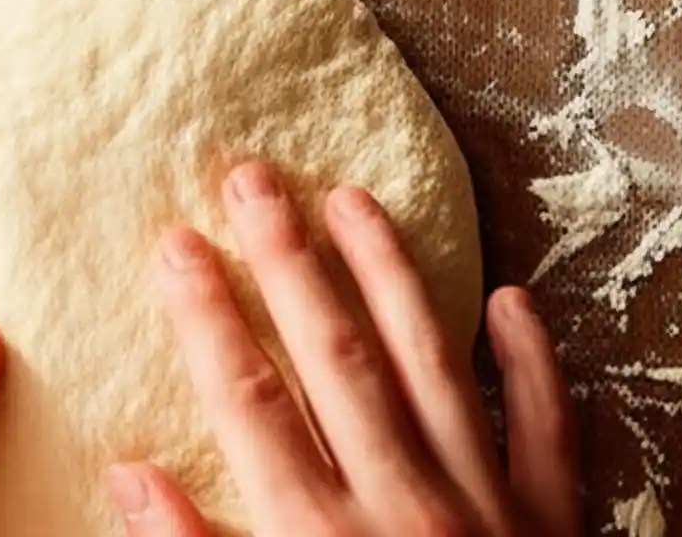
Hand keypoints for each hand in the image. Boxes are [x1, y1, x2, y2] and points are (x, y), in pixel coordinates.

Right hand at [106, 161, 577, 536]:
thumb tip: (132, 478)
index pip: (247, 399)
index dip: (206, 315)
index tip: (174, 243)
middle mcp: (398, 503)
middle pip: (334, 357)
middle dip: (287, 261)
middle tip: (252, 179)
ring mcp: (482, 506)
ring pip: (431, 364)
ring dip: (389, 276)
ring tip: (352, 200)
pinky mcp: (550, 524)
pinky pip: (546, 429)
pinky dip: (532, 365)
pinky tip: (512, 302)